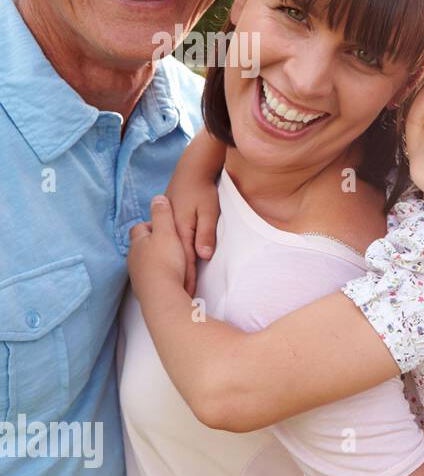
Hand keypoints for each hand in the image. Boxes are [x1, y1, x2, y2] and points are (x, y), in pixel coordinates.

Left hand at [128, 196, 189, 299]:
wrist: (162, 296)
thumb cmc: (166, 261)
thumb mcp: (168, 232)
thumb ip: (163, 214)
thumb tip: (157, 198)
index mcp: (139, 242)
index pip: (139, 228)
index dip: (151, 225)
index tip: (165, 226)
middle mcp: (134, 258)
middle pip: (140, 247)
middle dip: (152, 244)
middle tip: (170, 243)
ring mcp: (138, 275)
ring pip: (145, 263)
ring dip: (156, 261)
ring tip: (172, 261)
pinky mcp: (145, 290)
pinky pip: (151, 278)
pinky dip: (159, 275)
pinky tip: (170, 278)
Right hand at [166, 169, 220, 297]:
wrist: (190, 171)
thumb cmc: (201, 190)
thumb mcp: (208, 210)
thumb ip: (205, 232)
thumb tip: (203, 255)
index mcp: (179, 230)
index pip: (186, 260)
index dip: (188, 279)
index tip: (192, 297)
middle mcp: (168, 231)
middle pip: (173, 261)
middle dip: (178, 282)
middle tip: (184, 304)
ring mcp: (164, 228)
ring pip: (166, 255)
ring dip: (171, 272)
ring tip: (175, 293)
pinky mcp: (165, 225)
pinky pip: (165, 247)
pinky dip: (168, 260)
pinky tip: (168, 270)